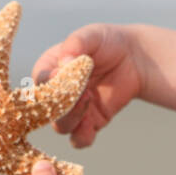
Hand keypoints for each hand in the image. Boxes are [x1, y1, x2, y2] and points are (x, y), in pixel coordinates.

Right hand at [32, 23, 144, 147]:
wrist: (135, 57)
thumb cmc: (107, 42)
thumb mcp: (92, 35)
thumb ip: (76, 44)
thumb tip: (64, 62)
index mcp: (49, 69)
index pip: (40, 80)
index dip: (48, 81)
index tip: (60, 75)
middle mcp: (56, 93)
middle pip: (46, 108)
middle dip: (61, 103)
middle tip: (81, 90)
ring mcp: (72, 110)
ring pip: (61, 126)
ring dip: (71, 118)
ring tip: (89, 98)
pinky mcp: (90, 123)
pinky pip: (80, 139)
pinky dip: (82, 137)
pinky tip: (91, 125)